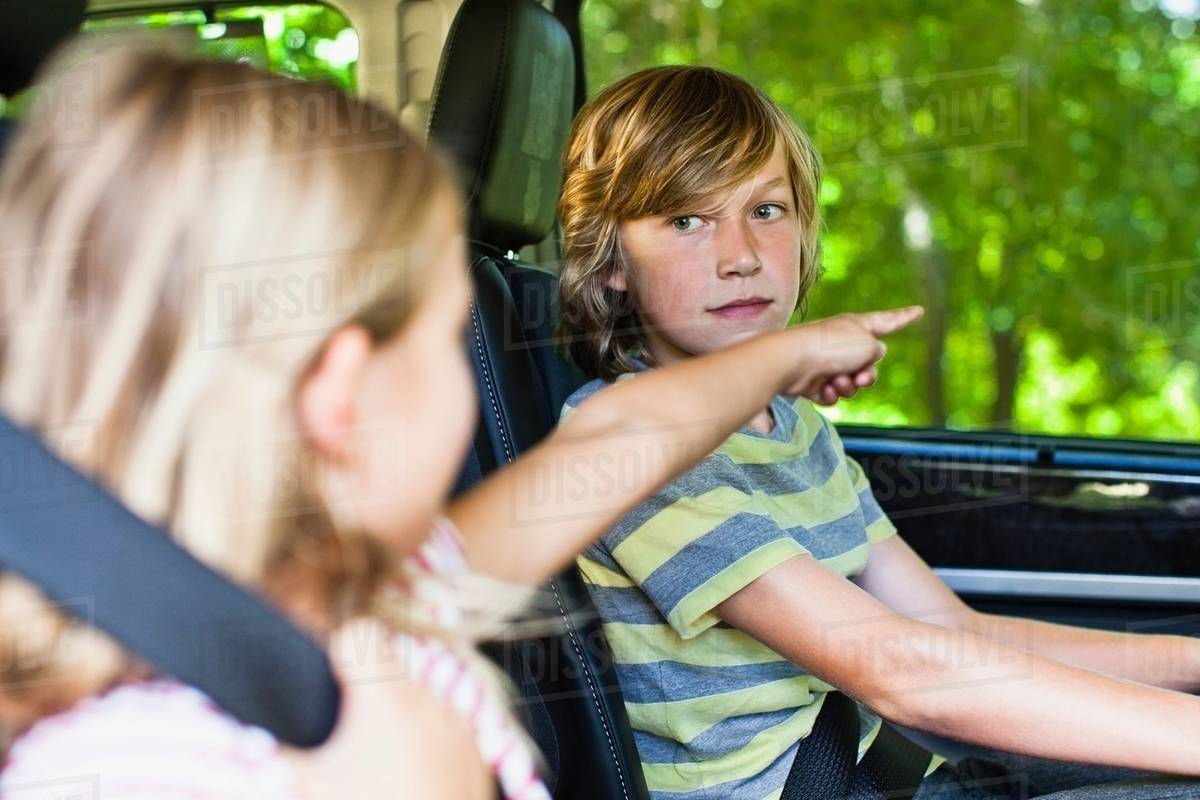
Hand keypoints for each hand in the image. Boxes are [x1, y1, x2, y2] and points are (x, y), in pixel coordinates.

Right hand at [281, 621, 489, 798]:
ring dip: (400, 719)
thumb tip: (236, 732)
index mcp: (386, 699)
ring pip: (423, 700)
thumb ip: (266, 755)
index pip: (360, 635)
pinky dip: (429, 744)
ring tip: (376, 764)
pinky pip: (448, 732)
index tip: (324, 681)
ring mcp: (459, 730)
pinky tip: (408, 779)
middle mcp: (429, 703)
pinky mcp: (478, 759)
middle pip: (390, 669)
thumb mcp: (305, 788)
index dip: (337, 653)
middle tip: (343, 735)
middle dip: (365, 693)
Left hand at [777, 306, 923, 403]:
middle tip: (860, 376)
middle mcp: (843, 343)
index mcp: (857, 326)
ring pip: (852, 385)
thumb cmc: (831, 347)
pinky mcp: (814, 382)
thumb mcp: (867, 344)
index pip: (888, 321)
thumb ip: (876, 351)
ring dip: (848, 387)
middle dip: (868, 376)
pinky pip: (833, 395)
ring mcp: (828, 363)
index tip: (919, 311)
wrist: (792, 362)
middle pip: (870, 365)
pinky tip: (822, 389)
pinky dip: (830, 395)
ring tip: (836, 381)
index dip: (905, 317)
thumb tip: (868, 359)